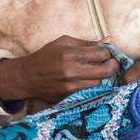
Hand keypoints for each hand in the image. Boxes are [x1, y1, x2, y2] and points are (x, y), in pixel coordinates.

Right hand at [0, 34, 118, 104]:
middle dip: (113, 66)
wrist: (27, 77)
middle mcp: (71, 71)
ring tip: (98, 72)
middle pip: (105, 71)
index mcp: (69, 53)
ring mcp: (70, 86)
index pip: (101, 54)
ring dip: (101, 78)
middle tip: (112, 64)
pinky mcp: (68, 97)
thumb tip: (108, 41)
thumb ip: (86, 43)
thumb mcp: (63, 43)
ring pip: (99, 83)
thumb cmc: (46, 56)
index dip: (108, 53)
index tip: (107, 54)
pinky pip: (89, 92)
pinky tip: (89, 81)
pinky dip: (92, 86)